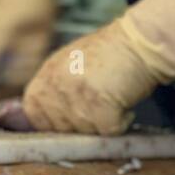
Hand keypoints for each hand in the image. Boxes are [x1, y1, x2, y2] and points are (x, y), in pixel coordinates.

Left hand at [23, 0, 174, 133]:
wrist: (140, 41)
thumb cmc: (111, 54)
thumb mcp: (69, 64)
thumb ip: (53, 89)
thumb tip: (41, 118)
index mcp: (47, 75)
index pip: (34, 114)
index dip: (51, 121)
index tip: (68, 117)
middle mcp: (58, 86)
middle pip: (60, 129)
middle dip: (81, 123)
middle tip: (97, 100)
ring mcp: (78, 97)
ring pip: (85, 133)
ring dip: (101, 123)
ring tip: (110, 97)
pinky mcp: (100, 107)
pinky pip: (107, 131)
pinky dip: (120, 122)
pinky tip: (123, 103)